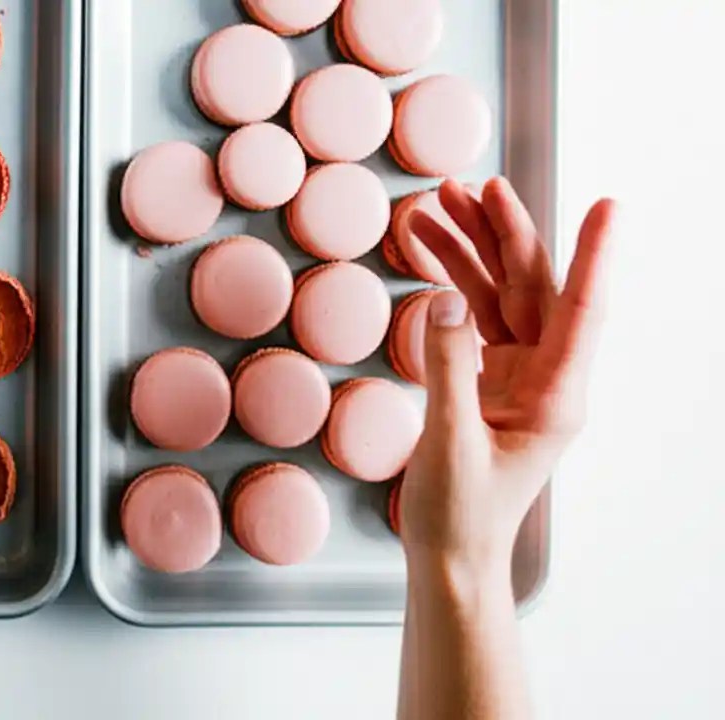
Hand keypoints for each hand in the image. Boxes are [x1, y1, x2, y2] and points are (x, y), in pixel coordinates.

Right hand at [401, 177, 616, 568]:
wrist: (450, 554)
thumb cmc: (460, 513)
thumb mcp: (450, 442)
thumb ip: (446, 369)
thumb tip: (443, 300)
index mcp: (556, 397)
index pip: (582, 310)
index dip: (593, 256)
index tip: (608, 206)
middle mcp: (545, 379)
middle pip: (533, 288)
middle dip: (503, 233)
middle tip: (475, 186)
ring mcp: (516, 378)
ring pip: (499, 296)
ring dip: (470, 251)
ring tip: (436, 207)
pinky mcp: (486, 382)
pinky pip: (473, 319)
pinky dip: (451, 285)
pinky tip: (429, 257)